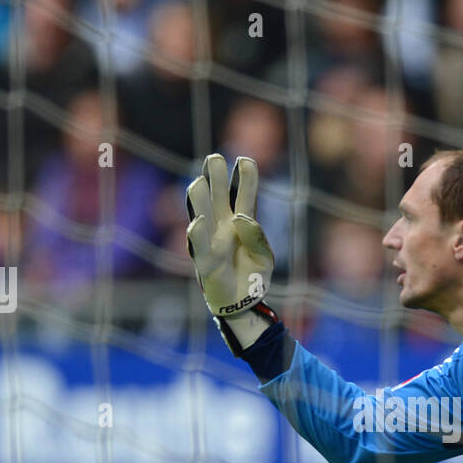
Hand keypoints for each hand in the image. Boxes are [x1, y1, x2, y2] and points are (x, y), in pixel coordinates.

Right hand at [186, 153, 274, 335]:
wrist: (245, 304)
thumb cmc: (253, 277)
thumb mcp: (265, 256)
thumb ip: (257, 236)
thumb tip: (240, 218)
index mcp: (241, 223)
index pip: (244, 195)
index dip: (245, 178)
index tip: (245, 160)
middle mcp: (222, 228)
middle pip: (218, 197)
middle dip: (216, 178)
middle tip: (214, 158)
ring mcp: (211, 242)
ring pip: (203, 215)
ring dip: (200, 199)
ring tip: (199, 181)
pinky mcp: (205, 261)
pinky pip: (198, 245)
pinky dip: (197, 233)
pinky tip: (199, 220)